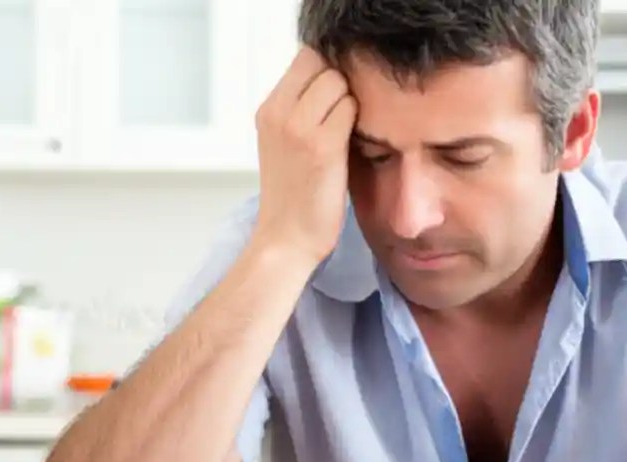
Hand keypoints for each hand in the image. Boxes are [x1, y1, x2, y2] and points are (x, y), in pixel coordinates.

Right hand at [253, 46, 356, 262]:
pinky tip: (353, 147)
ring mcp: (298, 127)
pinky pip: (352, 109)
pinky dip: (359, 123)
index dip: (326, 71)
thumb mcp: (283, 143)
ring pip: (340, 83)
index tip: (334, 100)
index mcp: (268, 110)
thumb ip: (301, 109)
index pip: (305, 57)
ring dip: (351, 103)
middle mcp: (278, 113)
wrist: (285, 239)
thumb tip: (337, 79)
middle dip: (341, 84)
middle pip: (324, 64)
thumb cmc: (293, 195)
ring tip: (346, 134)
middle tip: (343, 119)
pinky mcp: (323, 145)